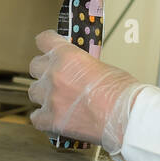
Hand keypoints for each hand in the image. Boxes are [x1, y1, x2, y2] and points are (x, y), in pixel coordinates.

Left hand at [27, 30, 144, 152]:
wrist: (125, 117)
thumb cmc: (122, 92)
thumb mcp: (104, 66)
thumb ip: (83, 66)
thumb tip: (79, 71)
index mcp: (68, 56)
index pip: (44, 40)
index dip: (47, 42)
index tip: (48, 45)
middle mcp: (55, 74)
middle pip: (35, 66)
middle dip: (43, 70)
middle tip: (54, 75)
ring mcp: (51, 98)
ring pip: (33, 91)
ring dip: (43, 94)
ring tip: (55, 98)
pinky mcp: (52, 120)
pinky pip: (36, 117)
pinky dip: (43, 117)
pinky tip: (52, 116)